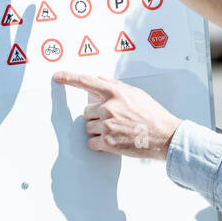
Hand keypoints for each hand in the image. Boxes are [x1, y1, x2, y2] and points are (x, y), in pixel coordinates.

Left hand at [54, 72, 183, 160]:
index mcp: (114, 93)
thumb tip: (99, 79)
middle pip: (87, 111)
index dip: (69, 78)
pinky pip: (92, 143)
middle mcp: (108, 107)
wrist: (163, 135)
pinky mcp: (107, 142)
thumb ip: (115, 86)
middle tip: (114, 120)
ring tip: (117, 131)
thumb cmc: (152, 115)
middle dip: (97, 116)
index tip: (58, 76)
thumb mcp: (136, 94)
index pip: (86, 81)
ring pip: (88, 127)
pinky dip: (99, 144)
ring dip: (98, 130)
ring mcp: (107, 125)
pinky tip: (113, 141)